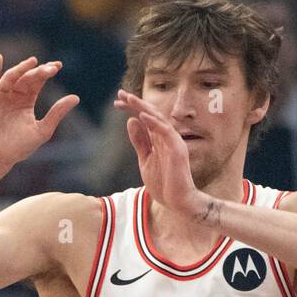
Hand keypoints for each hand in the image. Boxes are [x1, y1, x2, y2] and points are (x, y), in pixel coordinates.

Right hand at [0, 54, 79, 170]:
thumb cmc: (19, 148)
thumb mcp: (42, 130)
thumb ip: (57, 114)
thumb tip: (76, 97)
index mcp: (26, 100)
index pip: (37, 81)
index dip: (46, 72)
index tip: (58, 66)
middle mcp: (12, 95)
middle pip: (26, 77)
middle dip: (38, 72)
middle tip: (50, 69)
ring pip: (11, 77)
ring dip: (21, 69)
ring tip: (32, 62)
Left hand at [113, 88, 212, 222]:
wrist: (178, 203)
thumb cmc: (164, 184)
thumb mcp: (146, 160)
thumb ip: (140, 142)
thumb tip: (131, 121)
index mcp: (159, 140)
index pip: (144, 119)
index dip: (131, 109)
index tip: (117, 102)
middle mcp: (167, 137)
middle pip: (151, 114)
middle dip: (135, 103)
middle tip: (120, 93)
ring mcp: (174, 142)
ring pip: (158, 119)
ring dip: (143, 108)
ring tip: (130, 99)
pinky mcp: (178, 149)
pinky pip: (166, 132)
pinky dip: (154, 123)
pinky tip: (142, 116)